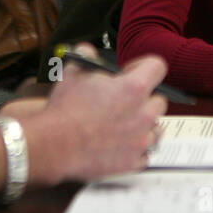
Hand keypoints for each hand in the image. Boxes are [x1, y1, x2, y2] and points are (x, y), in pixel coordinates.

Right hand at [23, 44, 168, 185]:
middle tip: (124, 102)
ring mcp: (140, 140)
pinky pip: (145, 154)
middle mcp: (143, 114)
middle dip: (144, 99)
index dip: (144, 66)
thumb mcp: (72, 72)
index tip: (132, 72)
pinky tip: (119, 145)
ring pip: (155, 128)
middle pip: (159, 100)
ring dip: (142, 125)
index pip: (158, 67)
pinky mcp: (133, 161)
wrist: (53, 146)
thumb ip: (86, 57)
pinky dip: (135, 150)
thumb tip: (87, 51)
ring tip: (121, 125)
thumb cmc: (64, 110)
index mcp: (134, 88)